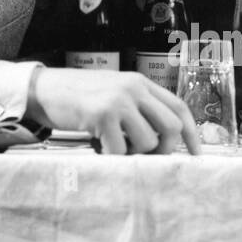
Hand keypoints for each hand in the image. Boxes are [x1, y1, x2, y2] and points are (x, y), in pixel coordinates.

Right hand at [28, 68, 201, 154]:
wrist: (44, 89)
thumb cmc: (79, 96)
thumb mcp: (115, 93)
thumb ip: (138, 108)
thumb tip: (163, 140)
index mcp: (141, 83)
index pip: (179, 107)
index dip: (191, 133)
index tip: (197, 154)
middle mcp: (134, 88)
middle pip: (171, 126)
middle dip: (165, 150)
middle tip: (150, 159)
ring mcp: (118, 100)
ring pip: (148, 141)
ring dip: (135, 154)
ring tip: (116, 148)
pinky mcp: (101, 114)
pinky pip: (120, 149)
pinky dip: (113, 157)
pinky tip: (100, 149)